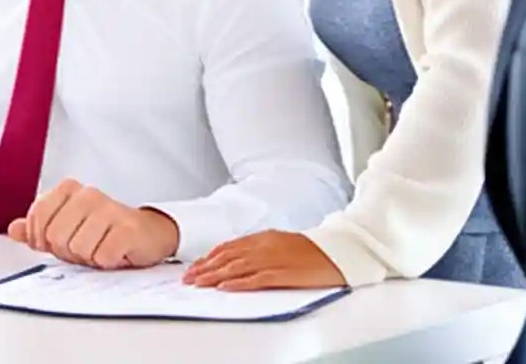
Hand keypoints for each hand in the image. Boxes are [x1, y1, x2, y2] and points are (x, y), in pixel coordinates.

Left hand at [5, 179, 179, 269]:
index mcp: (69, 189)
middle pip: (55, 236)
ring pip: (77, 248)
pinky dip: (107, 262)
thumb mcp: (65, 229)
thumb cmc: (102, 232)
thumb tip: (13, 229)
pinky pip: (102, 257)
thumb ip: (38, 229)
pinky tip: (116, 253)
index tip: (57, 242)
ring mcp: (109, 208)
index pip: (37, 217)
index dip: (42, 239)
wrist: (146, 235)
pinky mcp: (127, 228)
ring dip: (88, 257)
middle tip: (84, 247)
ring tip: (100, 248)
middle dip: (67, 251)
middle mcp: (88, 194)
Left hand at [182, 231, 345, 290]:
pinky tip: (224, 287)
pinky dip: (238, 283)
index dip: (209, 257)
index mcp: (263, 237)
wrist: (337, 251)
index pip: (229, 247)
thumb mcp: (281, 242)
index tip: (195, 266)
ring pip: (236, 267)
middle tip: (188, 278)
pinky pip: (256, 279)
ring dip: (214, 276)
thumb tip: (240, 257)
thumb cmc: (311, 249)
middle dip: (205, 268)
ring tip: (198, 283)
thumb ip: (260, 247)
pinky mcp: (283, 274)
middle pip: (227, 257)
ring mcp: (273, 259)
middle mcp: (264, 246)